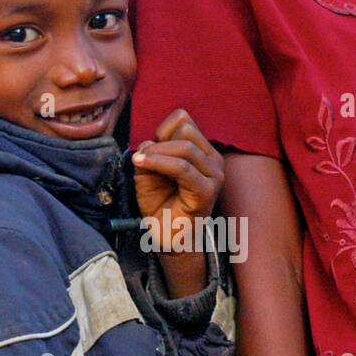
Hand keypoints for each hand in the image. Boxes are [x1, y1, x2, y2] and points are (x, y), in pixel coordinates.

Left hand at [132, 109, 223, 251]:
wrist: (166, 235)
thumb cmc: (159, 202)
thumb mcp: (147, 169)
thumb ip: (149, 151)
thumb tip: (150, 142)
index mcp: (202, 151)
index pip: (184, 120)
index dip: (162, 129)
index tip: (151, 149)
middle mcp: (213, 160)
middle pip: (185, 128)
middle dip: (159, 142)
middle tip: (143, 159)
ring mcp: (214, 175)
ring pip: (184, 146)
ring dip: (156, 152)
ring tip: (141, 162)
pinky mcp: (207, 191)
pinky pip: (182, 167)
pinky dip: (158, 162)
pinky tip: (141, 163)